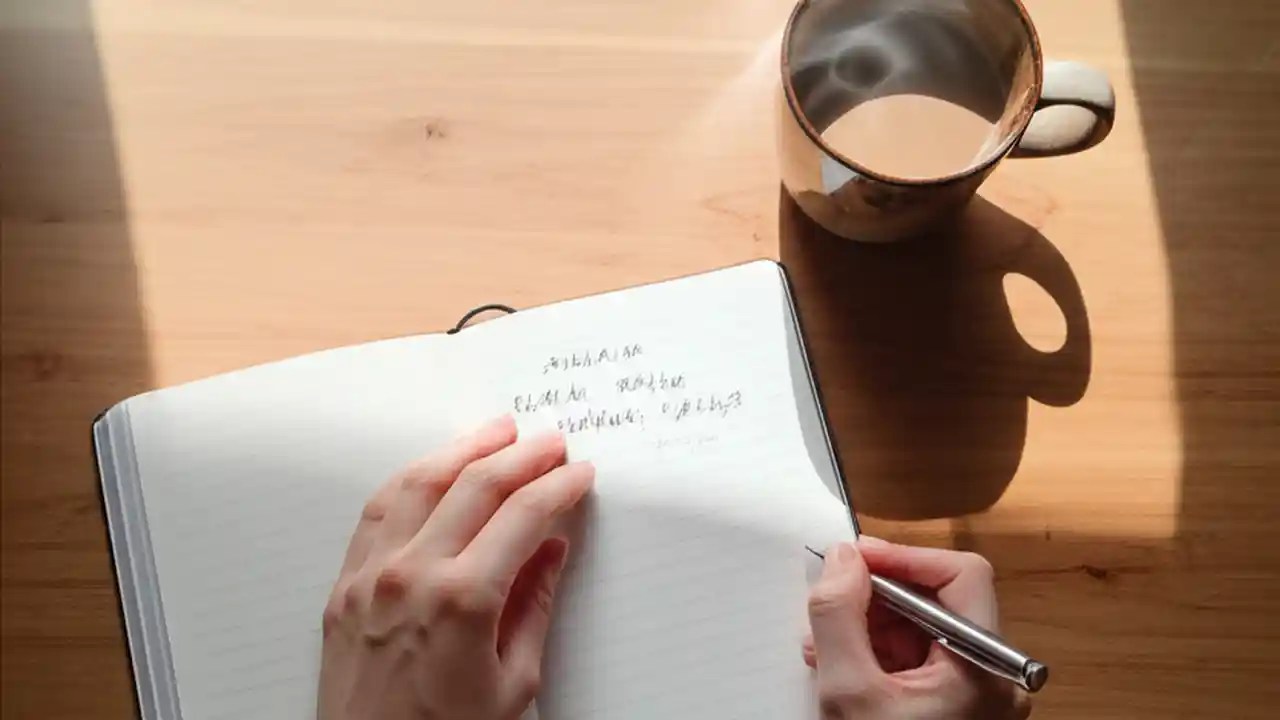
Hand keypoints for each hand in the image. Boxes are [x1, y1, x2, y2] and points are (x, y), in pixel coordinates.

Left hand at [319, 416, 593, 719]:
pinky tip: (432, 467)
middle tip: (549, 443)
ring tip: (496, 432)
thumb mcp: (513, 684)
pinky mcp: (345, 586)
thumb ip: (533, 607)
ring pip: (420, 483)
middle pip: (475, 486)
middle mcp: (412, 576)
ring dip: (463, 450)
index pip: (522, 516)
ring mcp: (372, 576)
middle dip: (521, 456)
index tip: (578, 474)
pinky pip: (378, 511)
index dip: (557, 487)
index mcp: (463, 601)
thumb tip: (549, 551)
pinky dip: (411, 478)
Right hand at [804, 538, 1031, 719]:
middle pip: (939, 603)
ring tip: (823, 643)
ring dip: (870, 626)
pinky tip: (840, 665)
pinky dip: (878, 655)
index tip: (855, 558)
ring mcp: (977, 698)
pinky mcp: (956, 711)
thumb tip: (843, 560)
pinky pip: (919, 662)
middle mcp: (994, 679)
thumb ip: (840, 618)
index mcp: (986, 670)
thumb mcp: (849, 693)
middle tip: (830, 598)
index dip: (904, 558)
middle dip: (877, 596)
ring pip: (924, 631)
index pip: (960, 576)